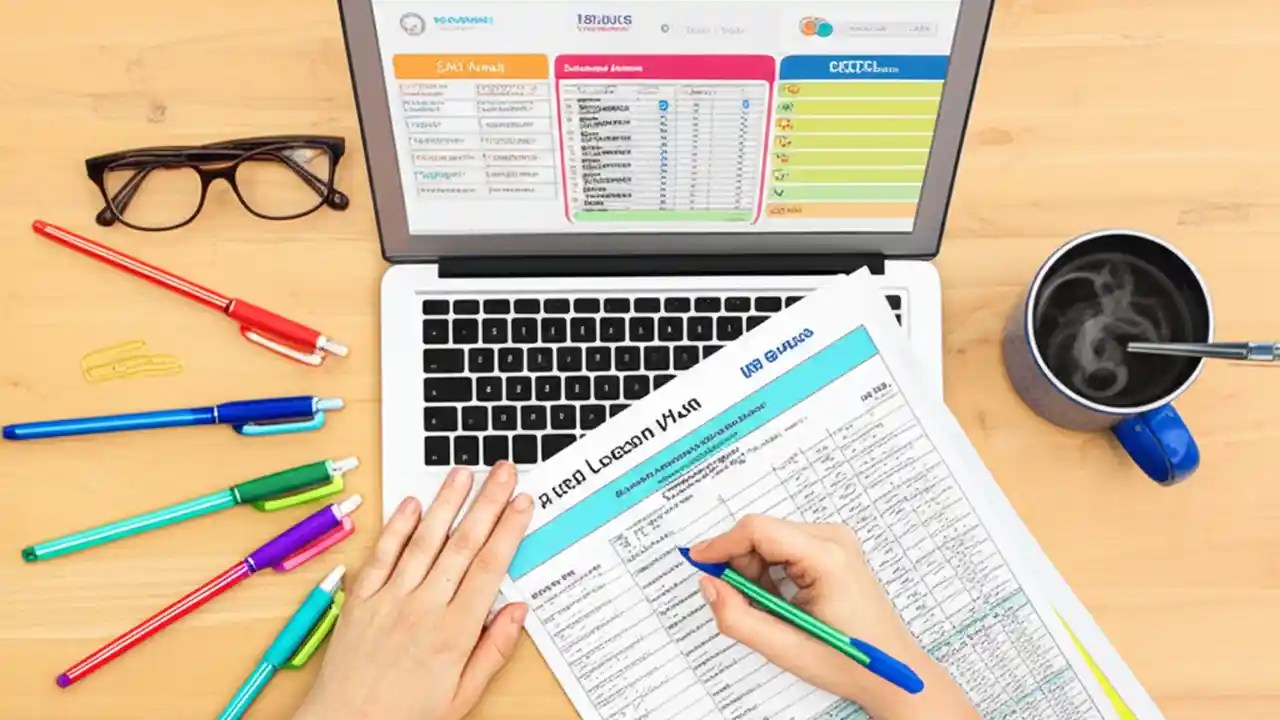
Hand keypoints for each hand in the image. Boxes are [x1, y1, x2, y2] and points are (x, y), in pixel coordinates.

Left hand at [294, 463, 532, 719]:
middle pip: (463, 544)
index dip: (509, 529)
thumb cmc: (405, 718)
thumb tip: (518, 611)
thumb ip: (493, 650)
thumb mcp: (463, 696)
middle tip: (502, 470)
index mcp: (455, 632)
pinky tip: (412, 504)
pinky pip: (382, 555)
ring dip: (446, 502)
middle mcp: (424, 607)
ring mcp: (390, 600)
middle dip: (487, 502)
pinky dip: (397, 527)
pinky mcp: (362, 600)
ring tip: (462, 472)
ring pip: (424, 540)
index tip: (522, 501)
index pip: (490, 567)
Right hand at [690, 516, 977, 719]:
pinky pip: (784, 547)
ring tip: (769, 609)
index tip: (698, 562)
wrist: (889, 673)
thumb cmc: (846, 662)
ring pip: (770, 539)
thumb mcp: (785, 648)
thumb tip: (709, 585)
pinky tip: (781, 601)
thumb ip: (738, 618)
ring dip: (755, 571)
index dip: (722, 544)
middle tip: (738, 602)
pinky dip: (770, 571)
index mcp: (827, 557)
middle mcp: (833, 538)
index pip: (759, 530)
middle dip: (740, 565)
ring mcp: (835, 541)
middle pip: (763, 532)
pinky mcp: (832, 549)